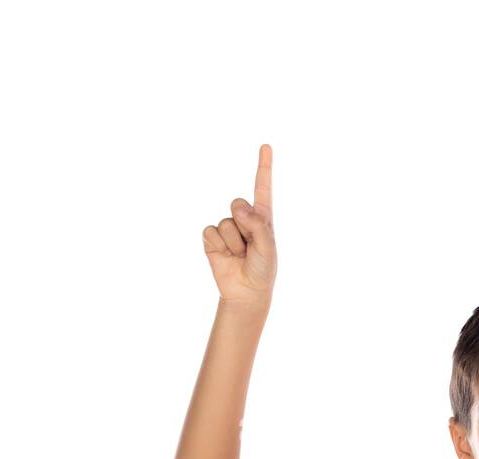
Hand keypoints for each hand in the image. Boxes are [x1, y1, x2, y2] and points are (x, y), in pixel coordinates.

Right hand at [203, 144, 277, 306]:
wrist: (246, 292)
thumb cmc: (263, 269)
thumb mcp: (268, 248)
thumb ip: (257, 225)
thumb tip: (238, 208)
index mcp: (263, 218)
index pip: (262, 188)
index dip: (264, 167)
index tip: (266, 146)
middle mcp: (244, 219)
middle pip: (237, 203)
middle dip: (244, 224)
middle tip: (250, 245)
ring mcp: (227, 228)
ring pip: (225, 223)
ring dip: (234, 242)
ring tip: (241, 255)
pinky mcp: (212, 238)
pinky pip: (210, 232)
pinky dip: (219, 246)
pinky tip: (226, 257)